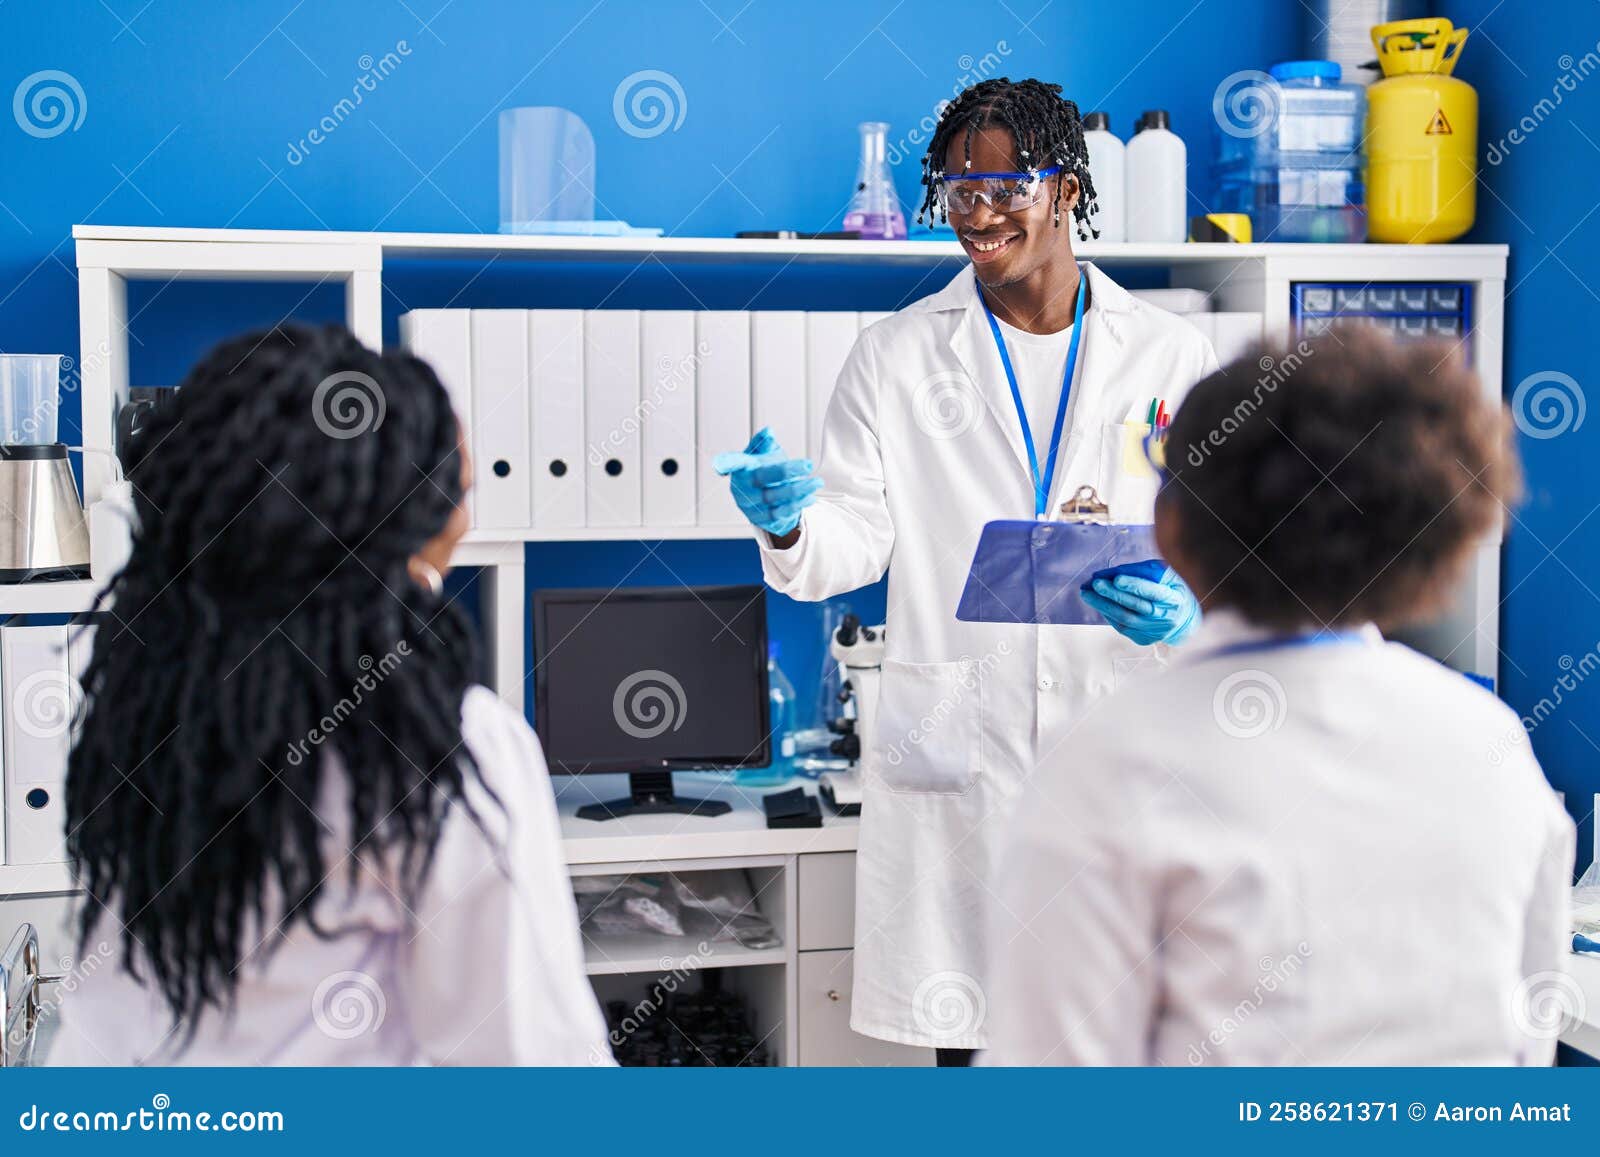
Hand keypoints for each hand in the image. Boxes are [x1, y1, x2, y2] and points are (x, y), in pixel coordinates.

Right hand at [712, 427, 822, 536]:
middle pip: (763, 479)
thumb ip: (764, 443)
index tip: (717, 465)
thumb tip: (769, 432)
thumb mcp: (763, 455)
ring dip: (798, 490)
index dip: (725, 464)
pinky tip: (811, 496)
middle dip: (787, 471)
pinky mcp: (762, 520)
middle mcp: (742, 488)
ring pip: (775, 498)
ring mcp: (750, 506)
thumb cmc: (764, 471)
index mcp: (741, 469)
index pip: (733, 463)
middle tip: (808, 465)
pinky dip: (798, 505)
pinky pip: (781, 513)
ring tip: (817, 482)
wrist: (767, 500)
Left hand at [1079, 562, 1200, 646]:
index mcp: (1174, 599)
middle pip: (1135, 606)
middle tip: (1095, 584)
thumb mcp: (1168, 576)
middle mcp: (1164, 617)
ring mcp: (1153, 630)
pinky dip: (1108, 613)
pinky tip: (1098, 603)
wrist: (1185, 622)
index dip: (1135, 585)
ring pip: (1124, 618)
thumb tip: (1116, 573)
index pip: (1153, 592)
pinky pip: (1121, 626)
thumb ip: (1144, 572)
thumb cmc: (1174, 593)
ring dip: (1103, 605)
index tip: (1116, 579)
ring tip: (1087, 593)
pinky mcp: (1143, 638)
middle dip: (1112, 594)